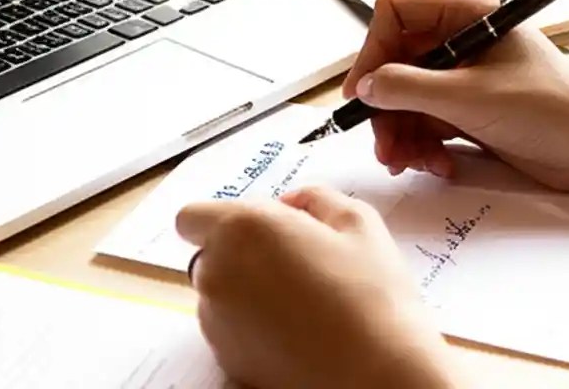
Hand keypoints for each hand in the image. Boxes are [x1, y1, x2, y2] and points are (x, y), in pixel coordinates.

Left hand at [176, 186, 461, 388]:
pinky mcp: (227, 359)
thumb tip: (292, 202)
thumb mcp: (357, 221)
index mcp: (243, 229)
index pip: (192, 217)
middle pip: (210, 255)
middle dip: (241, 253)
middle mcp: (217, 273)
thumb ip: (315, 198)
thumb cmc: (371, 291)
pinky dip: (253, 326)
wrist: (376, 370)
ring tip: (302, 301)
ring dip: (247, 290)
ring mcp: (216, 322)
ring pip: (220, 293)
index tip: (260, 229)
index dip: (224, 220)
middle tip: (295, 262)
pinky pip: (231, 330)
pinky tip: (297, 330)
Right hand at [341, 0, 568, 187]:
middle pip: (396, 62)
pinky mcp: (472, 107)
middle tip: (384, 147)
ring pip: (408, 97)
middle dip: (386, 107)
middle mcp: (464, 37)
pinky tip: (438, 165)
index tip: (363, 94)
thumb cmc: (551, 109)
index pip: (396, 12)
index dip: (373, 51)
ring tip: (409, 163)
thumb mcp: (470, 98)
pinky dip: (424, 144)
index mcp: (468, 12)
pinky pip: (428, 120)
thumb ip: (410, 89)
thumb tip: (368, 86)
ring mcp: (467, 74)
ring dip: (401, 133)